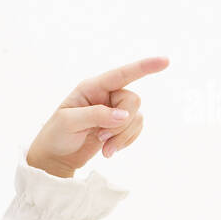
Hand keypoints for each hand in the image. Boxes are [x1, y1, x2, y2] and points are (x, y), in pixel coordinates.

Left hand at [26, 56, 169, 177]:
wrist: (55, 158)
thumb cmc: (56, 136)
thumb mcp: (69, 123)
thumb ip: (96, 115)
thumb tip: (124, 115)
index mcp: (92, 87)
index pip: (121, 74)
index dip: (144, 67)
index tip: (165, 61)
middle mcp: (106, 95)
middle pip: (133, 101)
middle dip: (122, 123)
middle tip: (101, 137)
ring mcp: (114, 110)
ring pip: (137, 118)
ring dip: (123, 137)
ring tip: (104, 149)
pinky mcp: (119, 126)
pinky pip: (136, 130)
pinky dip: (126, 142)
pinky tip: (109, 151)